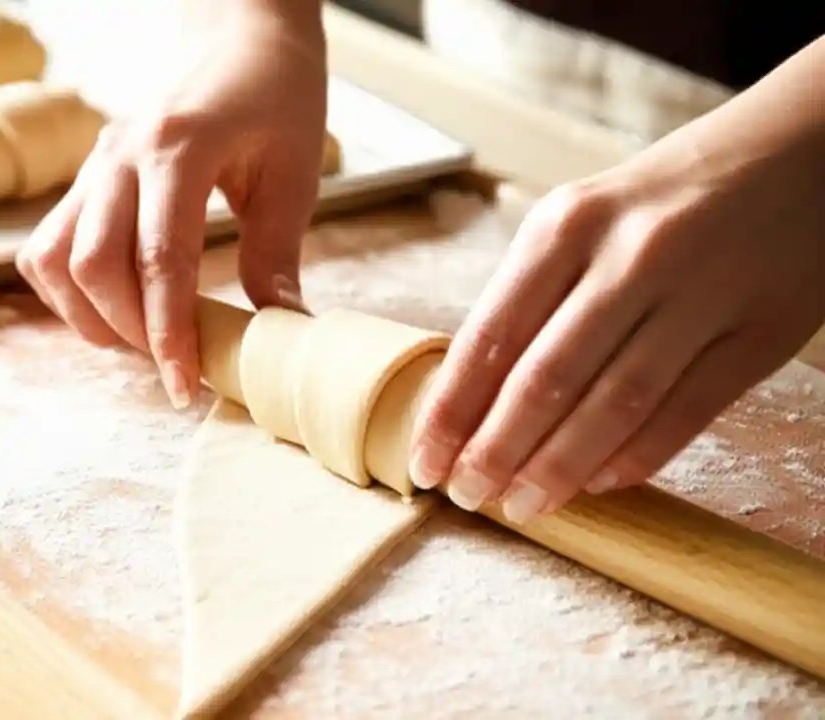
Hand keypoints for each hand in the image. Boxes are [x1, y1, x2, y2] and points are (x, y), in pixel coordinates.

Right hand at [15, 3, 327, 407]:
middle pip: (93, 267)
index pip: (159, 261)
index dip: (169, 334)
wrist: (239, 35)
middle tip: (177, 363)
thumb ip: (277, 255)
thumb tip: (278, 332)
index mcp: (178, 147)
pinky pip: (46, 246)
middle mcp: (119, 155)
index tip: (186, 385)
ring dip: (90, 316)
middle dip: (130, 333)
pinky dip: (68, 291)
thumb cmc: (276, 95)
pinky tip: (113, 306)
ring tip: (143, 340)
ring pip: (53, 260)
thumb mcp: (294, 174)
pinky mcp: (84, 178)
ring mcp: (93, 165)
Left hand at [408, 75, 824, 522]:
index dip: (451, 411)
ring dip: (558, 468)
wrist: (798, 151)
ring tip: (523, 505)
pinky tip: (597, 484)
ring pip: (612, 406)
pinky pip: (683, 413)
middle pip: (545, 380)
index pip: (489, 337)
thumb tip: (469, 401)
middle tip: (467, 495)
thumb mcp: (581, 220)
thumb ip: (530, 299)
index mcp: (567, 225)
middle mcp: (629, 257)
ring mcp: (699, 296)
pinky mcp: (758, 334)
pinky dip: (634, 458)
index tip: (423, 461)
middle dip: (496, 450)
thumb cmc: (661, 200)